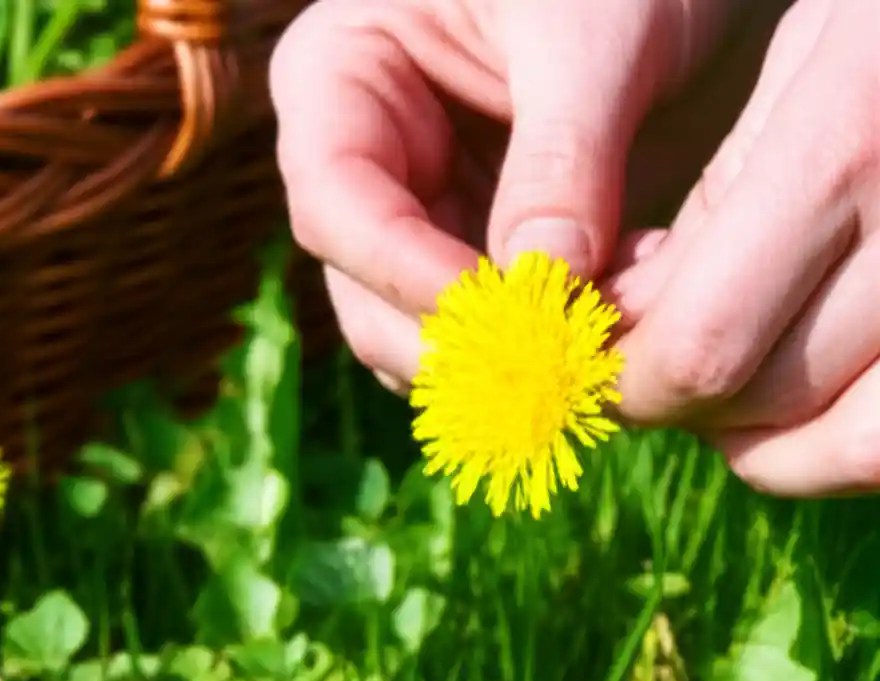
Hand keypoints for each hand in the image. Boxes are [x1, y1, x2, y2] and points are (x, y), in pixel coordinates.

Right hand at [269, 0, 783, 390]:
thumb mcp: (589, 34)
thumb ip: (561, 158)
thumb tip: (545, 282)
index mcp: (337, 77)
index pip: (336, 201)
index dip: (405, 271)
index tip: (505, 320)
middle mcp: (361, 156)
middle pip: (362, 286)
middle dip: (450, 339)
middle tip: (546, 376)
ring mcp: (416, 207)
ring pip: (418, 324)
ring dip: (498, 360)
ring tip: (594, 354)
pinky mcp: (477, 244)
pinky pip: (486, 324)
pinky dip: (541, 347)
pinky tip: (614, 331)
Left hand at [607, 0, 879, 495]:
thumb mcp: (794, 64)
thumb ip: (713, 200)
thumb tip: (630, 326)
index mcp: (846, 140)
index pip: (703, 340)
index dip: (624, 376)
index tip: (588, 358)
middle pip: (768, 396)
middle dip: (678, 400)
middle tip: (643, 370)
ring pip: (858, 442)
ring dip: (770, 443)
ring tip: (722, 395)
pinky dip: (845, 440)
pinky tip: (803, 398)